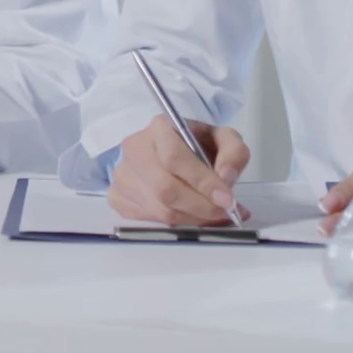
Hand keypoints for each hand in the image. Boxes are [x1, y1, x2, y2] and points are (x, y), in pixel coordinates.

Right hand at [106, 116, 251, 225]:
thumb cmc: (198, 144)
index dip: (202, 182)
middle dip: (200, 206)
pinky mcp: (118, 196)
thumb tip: (226, 178)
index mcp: (159, 128)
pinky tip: (190, 216)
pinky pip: (148, 220)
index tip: (227, 200)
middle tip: (224, 212)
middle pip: (165, 188)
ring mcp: (122, 175)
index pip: (174, 158)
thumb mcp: (223, 139)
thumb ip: (234, 153)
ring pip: (159, 209)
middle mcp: (134, 149)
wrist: (174, 151)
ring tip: (214, 215)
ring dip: (192, 218)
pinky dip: (175, 224)